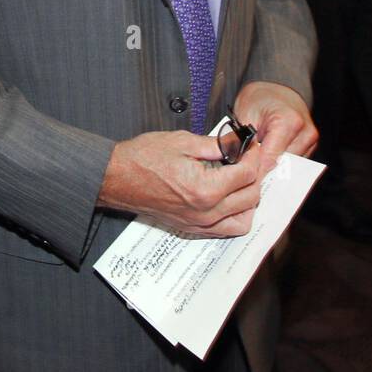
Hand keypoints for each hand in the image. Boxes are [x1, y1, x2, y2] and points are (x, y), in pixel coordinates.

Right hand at [98, 129, 263, 236]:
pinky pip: (225, 229)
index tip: (250, 144)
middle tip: (247, 158)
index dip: (254, 155)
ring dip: (248, 199)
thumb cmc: (144, 159)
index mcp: (205, 189)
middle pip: (251, 198)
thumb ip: (218, 145)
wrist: (117, 178)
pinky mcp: (192, 229)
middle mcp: (205, 212)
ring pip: (243, 220)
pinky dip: (234, 214)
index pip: (248, 175)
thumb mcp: (184, 141)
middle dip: (254, 175)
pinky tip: (228, 195)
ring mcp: (199, 224)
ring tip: (239, 178)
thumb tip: (239, 143)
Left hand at [234, 81, 317, 180]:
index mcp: (288, 122)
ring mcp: (310, 140)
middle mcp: (305, 132)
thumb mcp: (243, 117)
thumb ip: (240, 142)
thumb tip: (234, 166)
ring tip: (253, 176)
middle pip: (281, 168)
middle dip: (262, 176)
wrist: (276, 87)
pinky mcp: (311, 146)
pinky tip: (265, 168)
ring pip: (288, 170)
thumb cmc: (259, 98)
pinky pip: (293, 166)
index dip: (254, 174)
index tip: (241, 184)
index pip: (270, 161)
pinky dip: (279, 168)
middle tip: (244, 184)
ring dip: (271, 174)